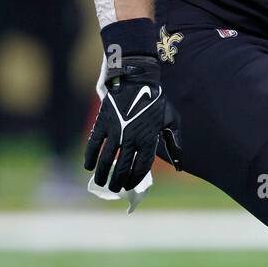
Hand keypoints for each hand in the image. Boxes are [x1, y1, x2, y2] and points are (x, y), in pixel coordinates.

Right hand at [84, 54, 180, 191]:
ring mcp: (116, 130)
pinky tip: (88, 166)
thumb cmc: (156, 100)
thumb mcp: (171, 120)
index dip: (134, 179)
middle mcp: (132, 137)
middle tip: (114, 188)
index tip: (128, 185)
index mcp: (149, 138)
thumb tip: (179, 165)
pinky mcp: (103, 122)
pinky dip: (90, 157)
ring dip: (102, 174)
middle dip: (117, 182)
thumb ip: (174, 143)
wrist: (137, 78)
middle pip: (123, 167)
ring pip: (107, 159)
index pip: (141, 167)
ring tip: (100, 182)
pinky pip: (94, 144)